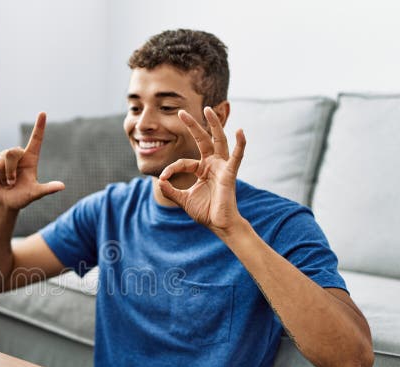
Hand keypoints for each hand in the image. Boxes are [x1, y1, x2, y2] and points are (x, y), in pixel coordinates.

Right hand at [0, 112, 64, 210]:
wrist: (5, 203)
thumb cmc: (22, 198)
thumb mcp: (34, 194)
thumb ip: (47, 189)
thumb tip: (62, 186)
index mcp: (31, 159)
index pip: (36, 140)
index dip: (39, 126)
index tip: (43, 113)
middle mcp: (18, 155)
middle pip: (11, 153)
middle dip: (10, 172)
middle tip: (12, 183)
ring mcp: (4, 157)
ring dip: (1, 176)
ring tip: (5, 183)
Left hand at [157, 107, 246, 232]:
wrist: (218, 225)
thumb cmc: (205, 212)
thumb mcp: (182, 199)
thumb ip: (170, 190)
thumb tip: (159, 181)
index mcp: (202, 169)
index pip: (183, 162)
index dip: (171, 169)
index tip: (163, 178)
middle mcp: (213, 164)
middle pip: (202, 140)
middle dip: (192, 126)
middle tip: (181, 112)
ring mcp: (222, 167)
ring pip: (218, 141)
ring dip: (214, 125)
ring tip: (209, 109)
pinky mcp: (230, 174)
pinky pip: (237, 157)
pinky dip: (240, 144)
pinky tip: (240, 131)